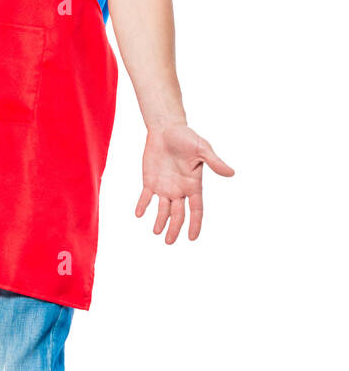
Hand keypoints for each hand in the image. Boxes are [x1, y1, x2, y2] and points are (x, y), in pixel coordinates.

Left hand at [136, 123, 233, 242]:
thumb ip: (214, 162)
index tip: (192, 238)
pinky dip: (142, 205)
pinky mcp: (150, 180)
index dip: (195, 224)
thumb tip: (231, 173)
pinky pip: (146, 197)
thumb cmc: (186, 137)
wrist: (166, 128)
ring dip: (159, 220)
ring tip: (156, 232)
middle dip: (174, 228)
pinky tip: (139, 213)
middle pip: (178, 214)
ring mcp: (164, 186)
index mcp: (193, 185)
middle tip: (169, 242)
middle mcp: (179, 189)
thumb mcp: (202, 149)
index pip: (196, 209)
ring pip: (162, 209)